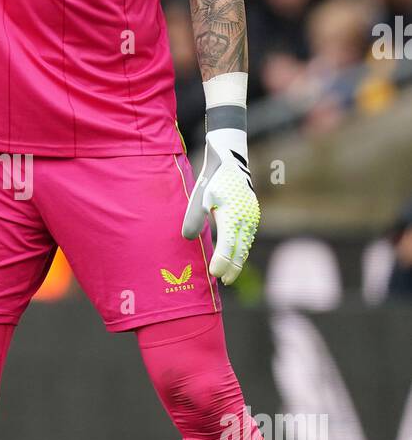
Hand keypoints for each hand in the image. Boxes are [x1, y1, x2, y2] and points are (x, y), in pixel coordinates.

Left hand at [182, 137, 259, 285]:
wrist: (230, 158)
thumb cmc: (212, 178)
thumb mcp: (200, 196)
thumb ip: (193, 218)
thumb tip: (188, 238)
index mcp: (233, 217)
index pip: (228, 248)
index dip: (222, 263)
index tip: (214, 274)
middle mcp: (246, 219)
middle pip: (241, 250)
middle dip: (233, 268)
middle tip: (224, 281)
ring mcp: (252, 216)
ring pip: (246, 244)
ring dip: (238, 259)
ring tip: (229, 273)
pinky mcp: (251, 213)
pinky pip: (248, 236)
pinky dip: (242, 248)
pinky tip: (235, 253)